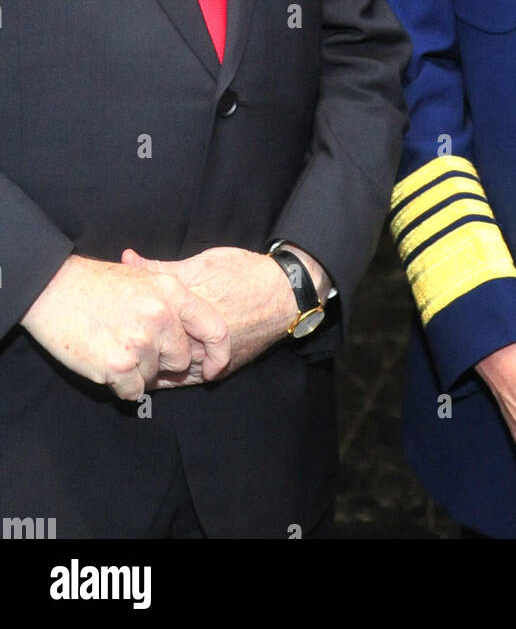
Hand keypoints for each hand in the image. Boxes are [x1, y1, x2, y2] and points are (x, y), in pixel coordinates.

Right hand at [20, 255, 230, 400]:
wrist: (52, 290)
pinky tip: (106, 361)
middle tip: (137, 345)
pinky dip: (121, 385)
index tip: (214, 366)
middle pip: (181, 359)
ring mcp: (139, 342)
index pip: (214, 327)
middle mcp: (160, 316)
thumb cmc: (98, 285)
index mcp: (171, 291)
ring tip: (116, 345)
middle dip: (163, 360)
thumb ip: (172, 300)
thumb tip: (198, 329)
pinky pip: (134, 391)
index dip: (219, 351)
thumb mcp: (143, 278)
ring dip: (138, 370)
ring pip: (155, 376)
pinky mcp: (117, 365)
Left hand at [121, 246, 298, 383]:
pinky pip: (190, 380)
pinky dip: (171, 379)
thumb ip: (161, 269)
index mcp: (189, 309)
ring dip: (150, 369)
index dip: (125, 327)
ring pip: (170, 372)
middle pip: (155, 353)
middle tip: (110, 350)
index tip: (106, 326)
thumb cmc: (244, 272)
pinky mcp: (224, 365)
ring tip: (128, 365)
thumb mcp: (201, 263)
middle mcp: (198, 337)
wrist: (285, 292)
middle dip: (134, 352)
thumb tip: (127, 259)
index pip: (147, 324)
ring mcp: (212, 355)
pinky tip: (156, 376)